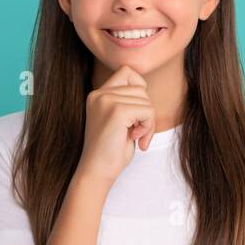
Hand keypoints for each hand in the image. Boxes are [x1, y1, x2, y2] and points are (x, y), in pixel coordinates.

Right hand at [77, 65, 156, 184]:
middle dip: (146, 111)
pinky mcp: (117, 111)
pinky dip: (148, 127)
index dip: (139, 90)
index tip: (134, 114)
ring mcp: (106, 100)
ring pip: (146, 100)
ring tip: (135, 136)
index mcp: (98, 94)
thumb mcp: (119, 120)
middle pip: (141, 88)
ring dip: (148, 121)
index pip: (128, 72)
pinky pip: (148, 111)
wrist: (96, 172)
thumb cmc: (110, 151)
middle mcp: (99, 94)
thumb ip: (127, 101)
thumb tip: (145, 87)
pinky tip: (135, 138)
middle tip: (138, 132)